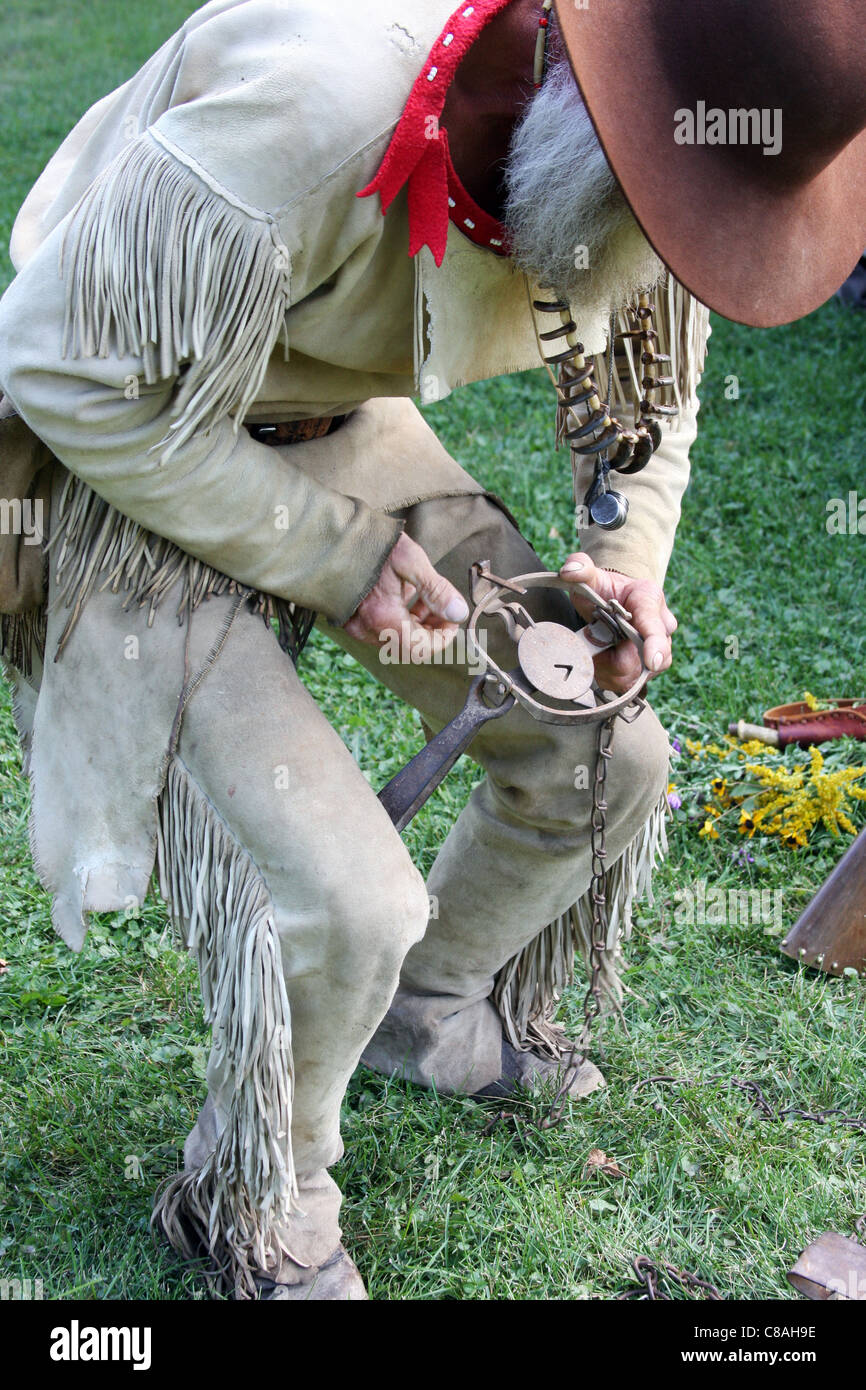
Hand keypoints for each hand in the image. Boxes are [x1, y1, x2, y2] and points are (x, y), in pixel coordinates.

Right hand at [343, 532, 468, 658]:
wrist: (330, 534)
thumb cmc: (370, 543)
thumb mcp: (410, 560)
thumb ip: (436, 590)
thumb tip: (459, 613)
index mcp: (382, 617)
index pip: (421, 649)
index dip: (443, 638)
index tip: (453, 618)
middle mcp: (367, 629)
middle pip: (409, 647)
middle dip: (432, 631)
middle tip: (443, 608)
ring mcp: (356, 626)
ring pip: (396, 639)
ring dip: (417, 624)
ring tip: (426, 598)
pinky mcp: (350, 618)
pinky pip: (381, 629)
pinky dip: (400, 619)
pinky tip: (405, 595)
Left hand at [558, 552, 676, 692]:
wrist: (615, 603)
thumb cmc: (606, 589)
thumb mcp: (592, 576)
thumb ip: (580, 567)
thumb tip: (569, 570)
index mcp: (650, 600)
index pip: (655, 627)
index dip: (654, 645)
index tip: (651, 660)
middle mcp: (662, 628)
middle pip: (647, 659)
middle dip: (615, 659)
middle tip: (593, 642)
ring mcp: (658, 651)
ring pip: (635, 675)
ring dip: (609, 669)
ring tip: (595, 651)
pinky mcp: (647, 669)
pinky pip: (627, 684)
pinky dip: (609, 676)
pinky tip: (600, 661)